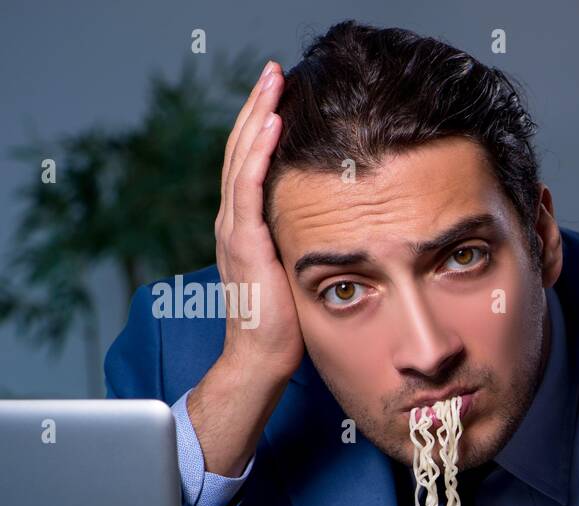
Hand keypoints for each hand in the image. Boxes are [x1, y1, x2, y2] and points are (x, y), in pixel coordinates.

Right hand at [188, 61, 300, 477]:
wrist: (262, 360)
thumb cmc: (287, 325)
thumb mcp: (300, 272)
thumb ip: (308, 245)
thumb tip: (343, 227)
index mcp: (248, 227)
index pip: (252, 164)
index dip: (264, 127)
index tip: (283, 96)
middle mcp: (236, 221)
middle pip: (242, 149)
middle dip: (259, 107)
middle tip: (275, 72)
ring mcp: (235, 229)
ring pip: (241, 158)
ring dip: (257, 117)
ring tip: (272, 83)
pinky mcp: (243, 242)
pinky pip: (248, 186)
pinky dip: (258, 152)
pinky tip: (271, 125)